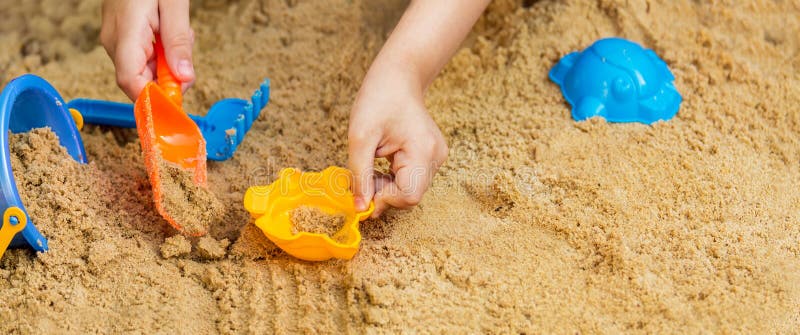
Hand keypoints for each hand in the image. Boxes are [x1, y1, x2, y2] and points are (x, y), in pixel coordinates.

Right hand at [100, 0, 194, 100]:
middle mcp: (114, 42)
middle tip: (186, 50)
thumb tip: (184, 79)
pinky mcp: (122, 37)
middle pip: (143, 79)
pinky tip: (170, 28)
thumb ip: (178, 43)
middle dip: (170, 74)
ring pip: (147, 68)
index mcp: (125, 35)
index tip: (179, 99)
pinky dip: (163, 50)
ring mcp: (116, 40)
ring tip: (179, 30)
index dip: (154, 98)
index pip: (131, 83)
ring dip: (170, 59)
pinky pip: (145, 55)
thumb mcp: (174, 5)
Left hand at [348, 61, 447, 217]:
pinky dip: (393, 179)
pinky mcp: (430, 157)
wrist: (398, 76)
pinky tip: (381, 163)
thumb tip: (360, 209)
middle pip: (410, 196)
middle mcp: (436, 158)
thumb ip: (360, 175)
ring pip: (410, 190)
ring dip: (387, 187)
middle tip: (363, 176)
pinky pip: (412, 180)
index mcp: (423, 151)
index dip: (385, 199)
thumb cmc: (378, 99)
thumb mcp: (360, 137)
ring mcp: (436, 157)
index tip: (363, 190)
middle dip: (383, 193)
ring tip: (371, 165)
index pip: (409, 196)